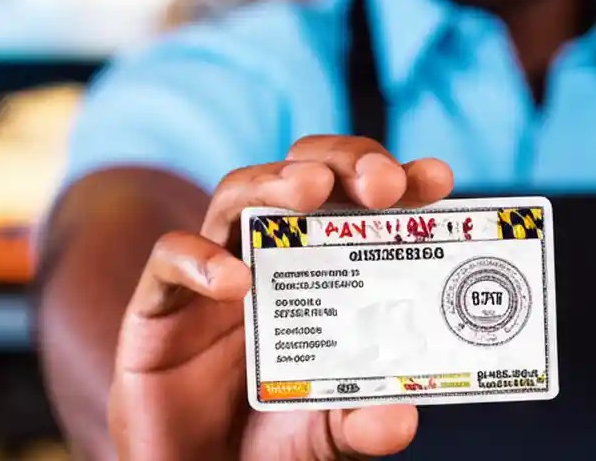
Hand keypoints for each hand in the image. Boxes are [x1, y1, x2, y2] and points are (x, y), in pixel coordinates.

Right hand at [108, 136, 454, 459]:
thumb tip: (400, 419)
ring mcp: (212, 273)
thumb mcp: (329, 435)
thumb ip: (362, 425)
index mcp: (323, 270)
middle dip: (343, 162)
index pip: (361, 204)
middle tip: (382, 181)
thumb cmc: (271, 434)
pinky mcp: (158, 304)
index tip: (437, 179)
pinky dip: (199, 261)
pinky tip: (234, 282)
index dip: (400, 181)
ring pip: (236, 195)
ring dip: (273, 183)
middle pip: (302, 174)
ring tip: (309, 190)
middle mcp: (270, 256)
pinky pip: (169, 261)